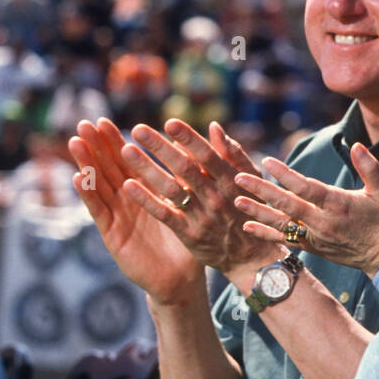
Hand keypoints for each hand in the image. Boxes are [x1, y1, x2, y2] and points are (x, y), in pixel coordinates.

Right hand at [68, 118, 204, 305]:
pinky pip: (100, 212)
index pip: (126, 160)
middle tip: (84, 124)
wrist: (183, 277)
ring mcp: (118, 217)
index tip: (103, 120)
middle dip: (95, 146)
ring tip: (75, 143)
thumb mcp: (191, 201)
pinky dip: (88, 195)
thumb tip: (197, 146)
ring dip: (86, 164)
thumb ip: (190, 173)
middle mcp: (127, 201)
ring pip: (99, 186)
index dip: (113, 141)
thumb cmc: (190, 237)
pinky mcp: (113, 235)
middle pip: (108, 168)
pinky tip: (79, 178)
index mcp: (145, 190)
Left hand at [119, 118, 280, 275]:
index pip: (208, 155)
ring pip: (171, 189)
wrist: (251, 256)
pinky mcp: (189, 234)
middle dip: (161, 147)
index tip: (170, 122)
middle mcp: (216, 196)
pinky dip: (147, 200)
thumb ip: (233, 154)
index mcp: (231, 180)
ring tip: (127, 150)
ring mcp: (202, 216)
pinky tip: (129, 184)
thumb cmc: (250, 209)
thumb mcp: (250, 181)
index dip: (189, 138)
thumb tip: (213, 127)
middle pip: (185, 168)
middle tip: (139, 128)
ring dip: (148, 168)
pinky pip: (165, 214)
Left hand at [231, 141, 378, 279]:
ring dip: (257, 212)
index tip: (267, 161)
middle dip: (262, 191)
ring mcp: (316, 237)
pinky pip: (286, 240)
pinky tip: (248, 226)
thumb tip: (357, 145)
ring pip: (282, 223)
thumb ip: (370, 167)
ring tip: (235, 201)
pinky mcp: (313, 248)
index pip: (306, 187)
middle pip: (287, 204)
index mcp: (339, 204)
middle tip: (238, 178)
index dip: (286, 175)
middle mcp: (323, 222)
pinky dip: (266, 234)